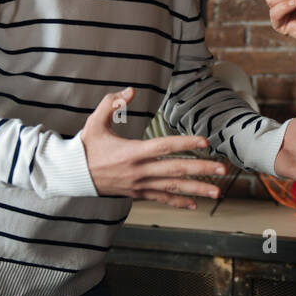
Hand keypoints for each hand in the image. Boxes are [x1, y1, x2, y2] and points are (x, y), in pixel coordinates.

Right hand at [80, 87, 226, 208]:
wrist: (73, 175)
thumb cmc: (87, 146)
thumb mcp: (95, 121)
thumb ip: (111, 103)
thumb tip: (129, 91)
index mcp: (132, 152)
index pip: (164, 146)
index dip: (185, 143)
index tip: (205, 142)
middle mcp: (139, 171)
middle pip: (175, 170)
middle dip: (201, 169)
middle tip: (223, 169)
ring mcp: (139, 184)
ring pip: (172, 188)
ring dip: (197, 190)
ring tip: (217, 192)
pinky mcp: (138, 193)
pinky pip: (161, 199)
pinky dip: (179, 202)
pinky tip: (195, 205)